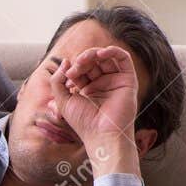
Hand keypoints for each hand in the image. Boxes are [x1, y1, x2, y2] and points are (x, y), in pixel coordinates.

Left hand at [49, 45, 140, 171]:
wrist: (102, 134)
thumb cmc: (83, 122)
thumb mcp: (63, 100)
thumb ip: (57, 81)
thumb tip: (64, 61)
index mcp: (87, 89)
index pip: (80, 70)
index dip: (72, 68)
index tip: (67, 77)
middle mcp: (102, 84)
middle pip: (92, 62)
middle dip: (81, 61)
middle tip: (74, 69)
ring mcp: (115, 81)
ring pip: (105, 58)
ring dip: (93, 54)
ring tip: (84, 60)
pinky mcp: (128, 80)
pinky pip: (123, 58)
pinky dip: (113, 51)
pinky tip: (101, 52)